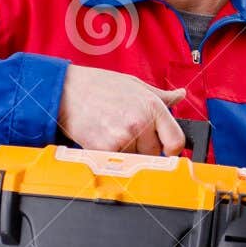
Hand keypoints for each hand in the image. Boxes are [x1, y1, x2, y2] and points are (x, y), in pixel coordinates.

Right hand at [59, 64, 186, 154]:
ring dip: (125, 151)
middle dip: (143, 147)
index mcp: (152, 106)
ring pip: (134, 159)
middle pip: (154, 153)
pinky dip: (109, 154)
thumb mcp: (135, 85)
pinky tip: (101, 137)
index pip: (176, 141)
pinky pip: (116, 161)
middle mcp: (141, 121)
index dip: (171, 149)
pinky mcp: (105, 148)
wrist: (65, 90)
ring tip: (111, 130)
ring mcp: (123, 136)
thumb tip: (180, 95)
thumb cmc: (99, 86)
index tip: (165, 149)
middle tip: (125, 131)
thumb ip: (160, 96)